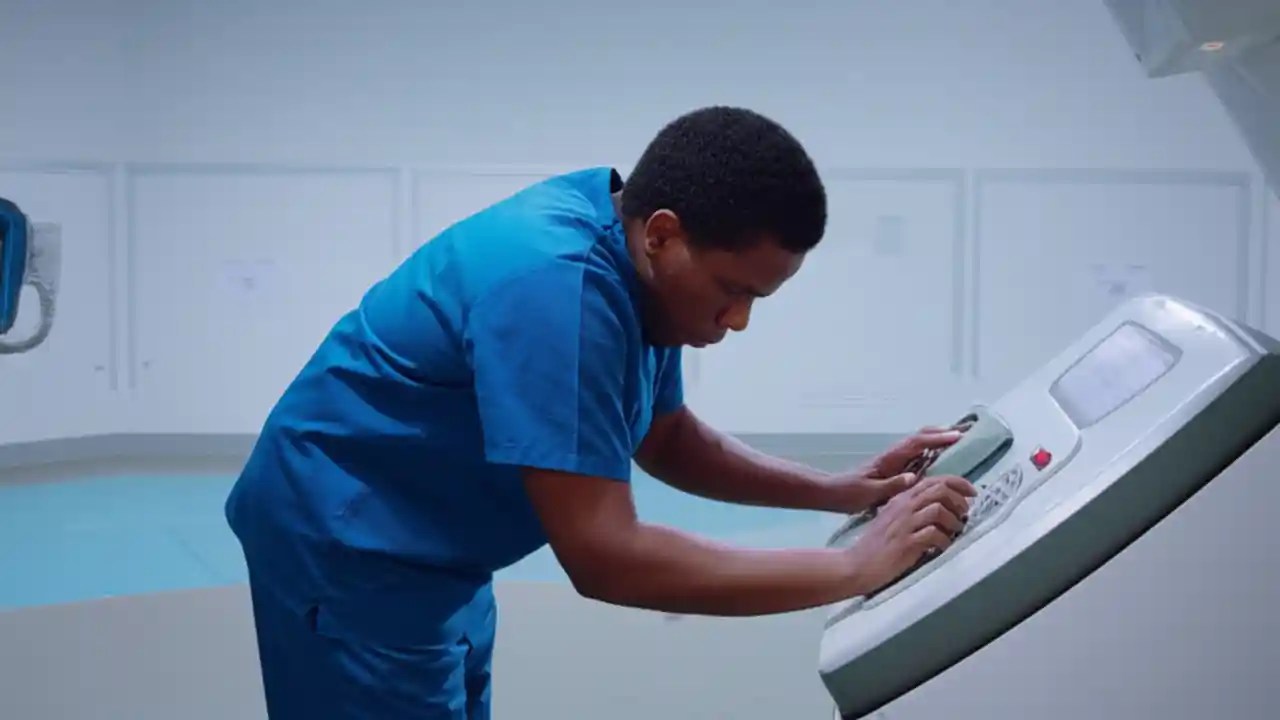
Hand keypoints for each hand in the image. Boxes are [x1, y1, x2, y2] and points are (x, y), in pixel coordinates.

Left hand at [825, 425, 965, 513]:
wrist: (832, 493)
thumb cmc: (849, 494)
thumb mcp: (870, 493)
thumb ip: (891, 486)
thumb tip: (913, 477)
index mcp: (890, 459)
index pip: (917, 443)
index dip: (937, 439)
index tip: (957, 436)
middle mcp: (894, 455)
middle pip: (921, 437)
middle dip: (941, 432)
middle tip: (965, 431)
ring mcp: (894, 459)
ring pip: (919, 443)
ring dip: (937, 438)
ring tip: (959, 438)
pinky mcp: (893, 467)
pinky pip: (916, 453)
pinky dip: (930, 448)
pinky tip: (940, 456)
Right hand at [843, 474, 976, 594]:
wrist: (856, 565)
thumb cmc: (876, 545)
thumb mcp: (892, 519)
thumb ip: (911, 509)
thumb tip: (941, 506)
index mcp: (901, 499)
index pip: (933, 480)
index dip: (958, 483)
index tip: (972, 493)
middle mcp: (903, 507)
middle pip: (939, 490)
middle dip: (959, 500)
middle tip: (965, 513)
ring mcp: (904, 525)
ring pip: (938, 510)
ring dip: (953, 521)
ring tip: (954, 532)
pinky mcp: (906, 543)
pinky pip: (933, 535)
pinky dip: (944, 540)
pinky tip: (942, 547)